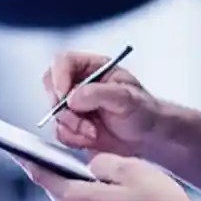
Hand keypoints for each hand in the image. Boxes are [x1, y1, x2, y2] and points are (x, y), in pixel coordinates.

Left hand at [16, 153, 200, 200]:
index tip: (16, 152)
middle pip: (63, 195)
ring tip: (123, 195)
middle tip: (97, 171)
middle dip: (74, 180)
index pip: (43, 175)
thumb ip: (100, 162)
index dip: (28, 160)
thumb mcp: (131, 167)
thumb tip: (91, 168)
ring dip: (92, 200)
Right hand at [43, 51, 159, 156]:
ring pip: (55, 114)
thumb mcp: (126, 98)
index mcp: (92, 67)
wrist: (149, 137)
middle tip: (82, 120)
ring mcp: (74, 106)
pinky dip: (74, 139)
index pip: (63, 62)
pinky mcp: (72, 126)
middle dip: (65, 109)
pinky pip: (60, 132)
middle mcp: (79, 83)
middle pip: (52, 87)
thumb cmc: (143, 110)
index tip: (64, 96)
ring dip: (73, 127)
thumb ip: (99, 94)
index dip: (59, 77)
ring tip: (94, 132)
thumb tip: (72, 97)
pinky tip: (92, 139)